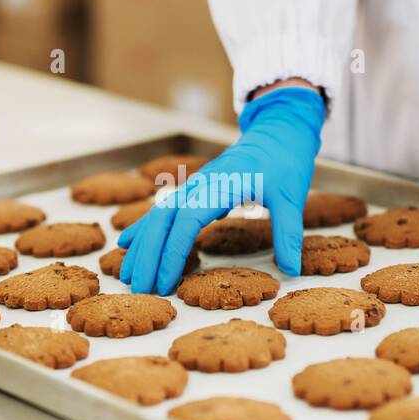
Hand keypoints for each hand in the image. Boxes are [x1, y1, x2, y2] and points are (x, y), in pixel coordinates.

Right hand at [118, 86, 324, 293]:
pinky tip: (128, 243)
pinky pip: (163, 210)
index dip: (173, 252)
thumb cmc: (285, 162)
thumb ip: (289, 234)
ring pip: (158, 215)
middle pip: (163, 219)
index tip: (165, 280)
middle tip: (139, 288)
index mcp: (221, 185)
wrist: (278, 131)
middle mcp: (200, 184)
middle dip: (148, 254)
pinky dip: (144, 228)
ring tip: (126, 275)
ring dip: (141, 245)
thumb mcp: (292, 197)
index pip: (187, 221)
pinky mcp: (194, 189)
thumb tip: (291, 270)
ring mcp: (194, 186)